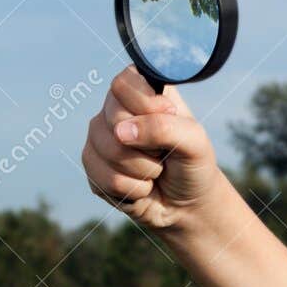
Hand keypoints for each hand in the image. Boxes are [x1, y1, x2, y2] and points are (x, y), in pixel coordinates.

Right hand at [82, 65, 222, 230]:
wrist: (187, 202)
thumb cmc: (192, 162)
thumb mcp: (194, 140)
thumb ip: (164, 127)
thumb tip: (122, 132)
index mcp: (141, 92)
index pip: (123, 83)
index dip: (145, 104)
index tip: (169, 114)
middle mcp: (115, 111)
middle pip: (115, 120)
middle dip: (149, 145)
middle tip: (163, 151)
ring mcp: (99, 139)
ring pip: (111, 152)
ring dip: (144, 170)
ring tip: (155, 170)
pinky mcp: (92, 169)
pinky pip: (105, 180)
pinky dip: (133, 189)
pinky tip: (141, 186)